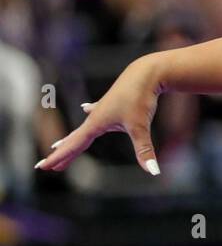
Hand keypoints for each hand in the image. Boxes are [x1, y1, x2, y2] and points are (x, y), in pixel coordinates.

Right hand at [37, 54, 164, 174]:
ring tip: (59, 144)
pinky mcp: (114, 101)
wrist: (146, 73)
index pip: (74, 145)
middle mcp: (96, 116)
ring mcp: (104, 108)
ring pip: (84, 127)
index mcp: (96, 123)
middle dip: (62, 153)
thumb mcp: (141, 127)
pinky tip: (86, 109)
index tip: (43, 167)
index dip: (59, 158)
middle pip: (75, 139)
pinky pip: (97, 111)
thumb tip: (153, 172)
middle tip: (46, 165)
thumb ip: (144, 150)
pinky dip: (90, 113)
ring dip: (72, 137)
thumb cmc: (140, 98)